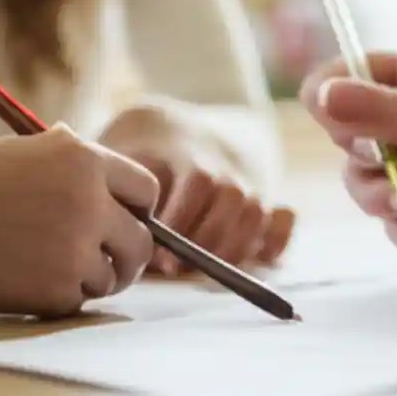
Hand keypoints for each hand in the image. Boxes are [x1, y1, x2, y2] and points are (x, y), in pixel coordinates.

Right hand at [0, 126, 159, 316]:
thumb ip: (73, 169)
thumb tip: (118, 194)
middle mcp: (90, 201)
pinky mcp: (56, 291)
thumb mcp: (23, 153)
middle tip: (103, 261)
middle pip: (142, 242)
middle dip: (125, 254)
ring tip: (36, 264)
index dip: (136, 210)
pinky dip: (57, 297)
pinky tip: (17, 278)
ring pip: (110, 276)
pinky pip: (78, 302)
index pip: (147, 191)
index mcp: (83, 158)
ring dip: (86, 277)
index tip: (124, 222)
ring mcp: (76, 249)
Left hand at [99, 106, 294, 274]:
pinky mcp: (264, 202)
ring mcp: (249, 183)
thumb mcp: (123, 152)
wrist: (177, 127)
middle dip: (207, 238)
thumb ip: (117, 180)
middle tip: (176, 268)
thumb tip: (111, 216)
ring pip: (257, 213)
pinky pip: (284, 220)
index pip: (197, 181)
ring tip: (204, 269)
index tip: (160, 251)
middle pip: (233, 199)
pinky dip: (278, 239)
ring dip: (234, 245)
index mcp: (192, 151)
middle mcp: (227, 166)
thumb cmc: (140, 152)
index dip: (183, 217)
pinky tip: (261, 259)